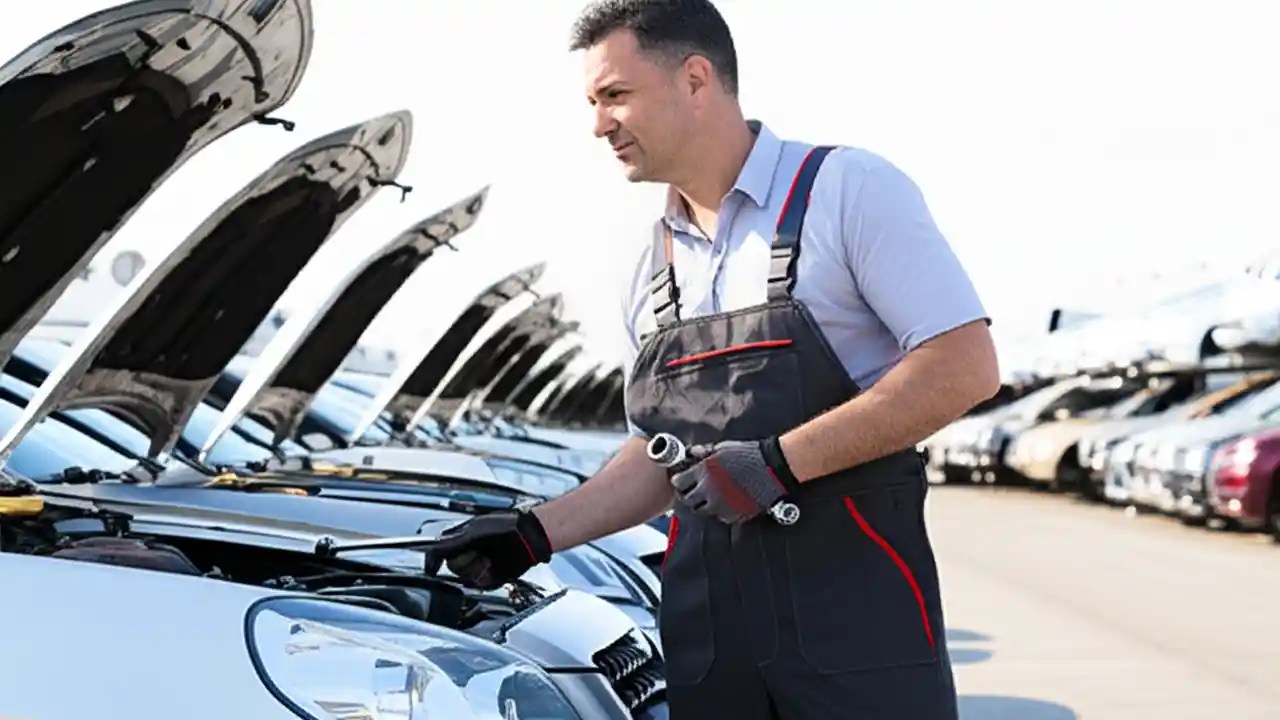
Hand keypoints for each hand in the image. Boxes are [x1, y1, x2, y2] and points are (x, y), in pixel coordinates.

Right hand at [431, 510, 551, 589]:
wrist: (530, 537)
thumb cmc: (507, 525)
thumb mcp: (475, 531)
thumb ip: (452, 542)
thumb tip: (434, 547)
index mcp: (463, 537)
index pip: (441, 552)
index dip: (435, 560)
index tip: (432, 568)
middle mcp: (471, 551)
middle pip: (453, 568)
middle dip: (464, 563)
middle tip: (476, 554)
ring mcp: (482, 564)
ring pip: (467, 578)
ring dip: (476, 570)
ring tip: (488, 559)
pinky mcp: (494, 576)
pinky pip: (483, 584)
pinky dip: (487, 579)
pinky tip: (494, 568)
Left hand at [670, 437, 799, 523]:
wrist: (773, 468)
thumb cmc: (749, 454)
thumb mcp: (724, 448)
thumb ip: (705, 453)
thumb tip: (693, 453)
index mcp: (705, 472)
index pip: (679, 482)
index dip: (679, 481)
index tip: (682, 480)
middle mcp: (710, 491)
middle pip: (688, 500)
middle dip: (688, 495)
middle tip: (693, 491)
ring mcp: (722, 505)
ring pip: (703, 511)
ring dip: (703, 504)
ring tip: (709, 497)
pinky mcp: (734, 514)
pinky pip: (720, 516)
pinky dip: (720, 511)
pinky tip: (725, 502)